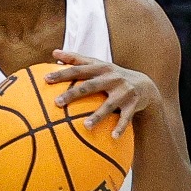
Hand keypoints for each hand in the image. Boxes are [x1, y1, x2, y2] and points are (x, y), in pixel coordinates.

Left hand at [45, 51, 159, 139]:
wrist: (144, 84)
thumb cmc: (112, 75)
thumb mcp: (98, 64)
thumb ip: (77, 59)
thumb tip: (54, 53)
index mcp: (100, 68)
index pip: (78, 69)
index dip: (62, 73)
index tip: (46, 78)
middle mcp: (111, 78)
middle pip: (89, 86)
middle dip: (73, 94)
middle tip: (57, 103)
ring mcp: (123, 91)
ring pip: (108, 105)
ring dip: (97, 116)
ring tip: (86, 126)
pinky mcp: (133, 104)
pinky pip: (125, 118)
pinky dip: (120, 127)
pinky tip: (113, 137)